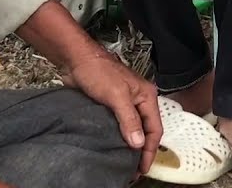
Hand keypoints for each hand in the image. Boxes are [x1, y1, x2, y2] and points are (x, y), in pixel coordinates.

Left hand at [62, 53, 162, 174]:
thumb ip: (129, 119)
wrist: (76, 61)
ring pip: (133, 130)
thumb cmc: (98, 71)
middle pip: (146, 131)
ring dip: (131, 146)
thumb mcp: (116, 95)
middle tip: (134, 170)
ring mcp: (126, 104)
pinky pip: (120, 127)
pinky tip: (114, 148)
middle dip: (142, 151)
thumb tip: (138, 143)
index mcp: (147, 96)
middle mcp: (139, 101)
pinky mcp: (112, 106)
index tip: (142, 167)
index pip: (155, 129)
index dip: (150, 150)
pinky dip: (119, 139)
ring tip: (125, 163)